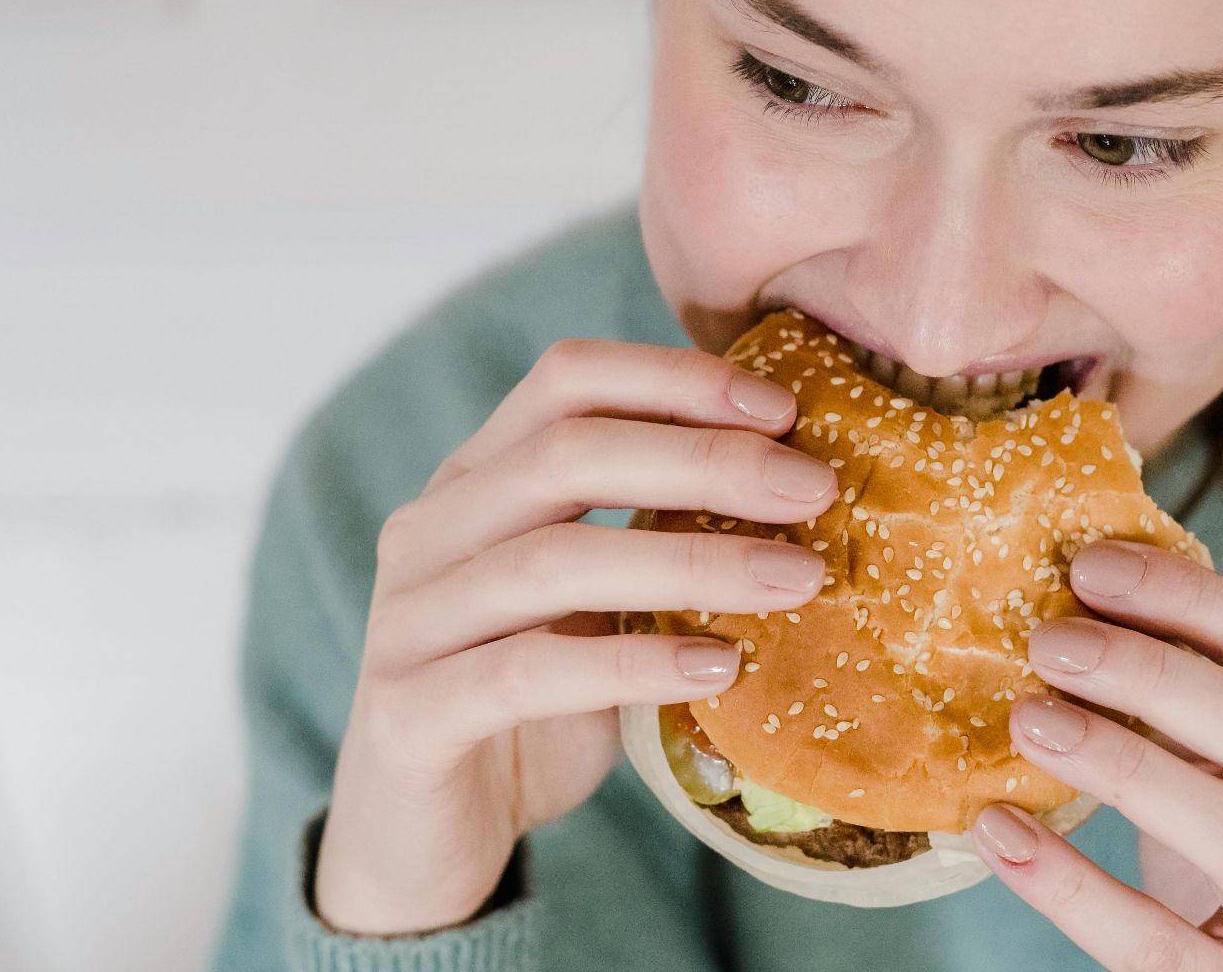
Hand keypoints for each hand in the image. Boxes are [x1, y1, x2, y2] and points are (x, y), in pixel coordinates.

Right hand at [313, 339, 838, 934]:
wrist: (427, 844)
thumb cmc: (532, 708)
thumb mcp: (596, 606)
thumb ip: (654, 537)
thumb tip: (800, 485)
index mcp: (475, 480)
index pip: (567, 380)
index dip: (675, 379)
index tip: (784, 408)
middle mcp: (429, 531)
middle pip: (565, 453)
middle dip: (705, 460)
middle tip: (814, 489)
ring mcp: (408, 622)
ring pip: (551, 560)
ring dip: (691, 562)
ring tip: (797, 579)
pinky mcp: (409, 715)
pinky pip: (527, 674)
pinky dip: (632, 665)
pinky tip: (718, 669)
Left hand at [969, 541, 1222, 971]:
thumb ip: (1198, 696)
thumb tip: (1083, 586)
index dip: (1196, 598)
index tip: (1090, 565)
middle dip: (1157, 673)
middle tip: (1049, 640)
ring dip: (1123, 765)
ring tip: (1028, 721)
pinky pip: (1157, 944)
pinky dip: (1072, 886)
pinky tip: (1001, 831)